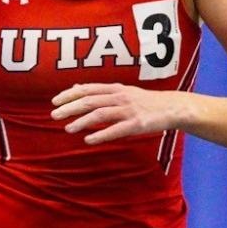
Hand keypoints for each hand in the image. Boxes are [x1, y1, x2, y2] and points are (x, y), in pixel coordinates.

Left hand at [50, 83, 186, 144]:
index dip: (70, 94)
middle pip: (91, 100)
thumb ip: (100, 90)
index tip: (54, 101)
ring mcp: (128, 110)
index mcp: (115, 88)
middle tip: (54, 115)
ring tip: (68, 129)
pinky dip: (101, 135)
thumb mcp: (122, 91)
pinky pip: (116, 130)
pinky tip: (88, 140)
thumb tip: (76, 87)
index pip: (88, 89)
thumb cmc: (144, 101)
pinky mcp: (137, 124)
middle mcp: (120, 97)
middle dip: (70, 107)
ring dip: (82, 121)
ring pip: (101, 114)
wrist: (172, 107)